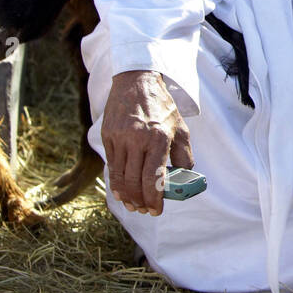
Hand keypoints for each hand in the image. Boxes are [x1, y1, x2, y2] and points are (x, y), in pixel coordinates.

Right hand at [100, 70, 193, 216]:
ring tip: (133, 205)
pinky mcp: (108, 136)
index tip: (156, 211)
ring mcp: (120, 138)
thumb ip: (184, 155)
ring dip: (126, 195)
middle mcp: (137, 139)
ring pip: (120, 176)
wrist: (136, 82)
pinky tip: (120, 191)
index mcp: (159, 138)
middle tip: (144, 211)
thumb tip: (183, 178)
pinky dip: (116, 182)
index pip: (153, 177)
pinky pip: (112, 165)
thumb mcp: (181, 128)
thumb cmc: (161, 107)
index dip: (154, 199)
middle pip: (135, 181)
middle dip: (139, 201)